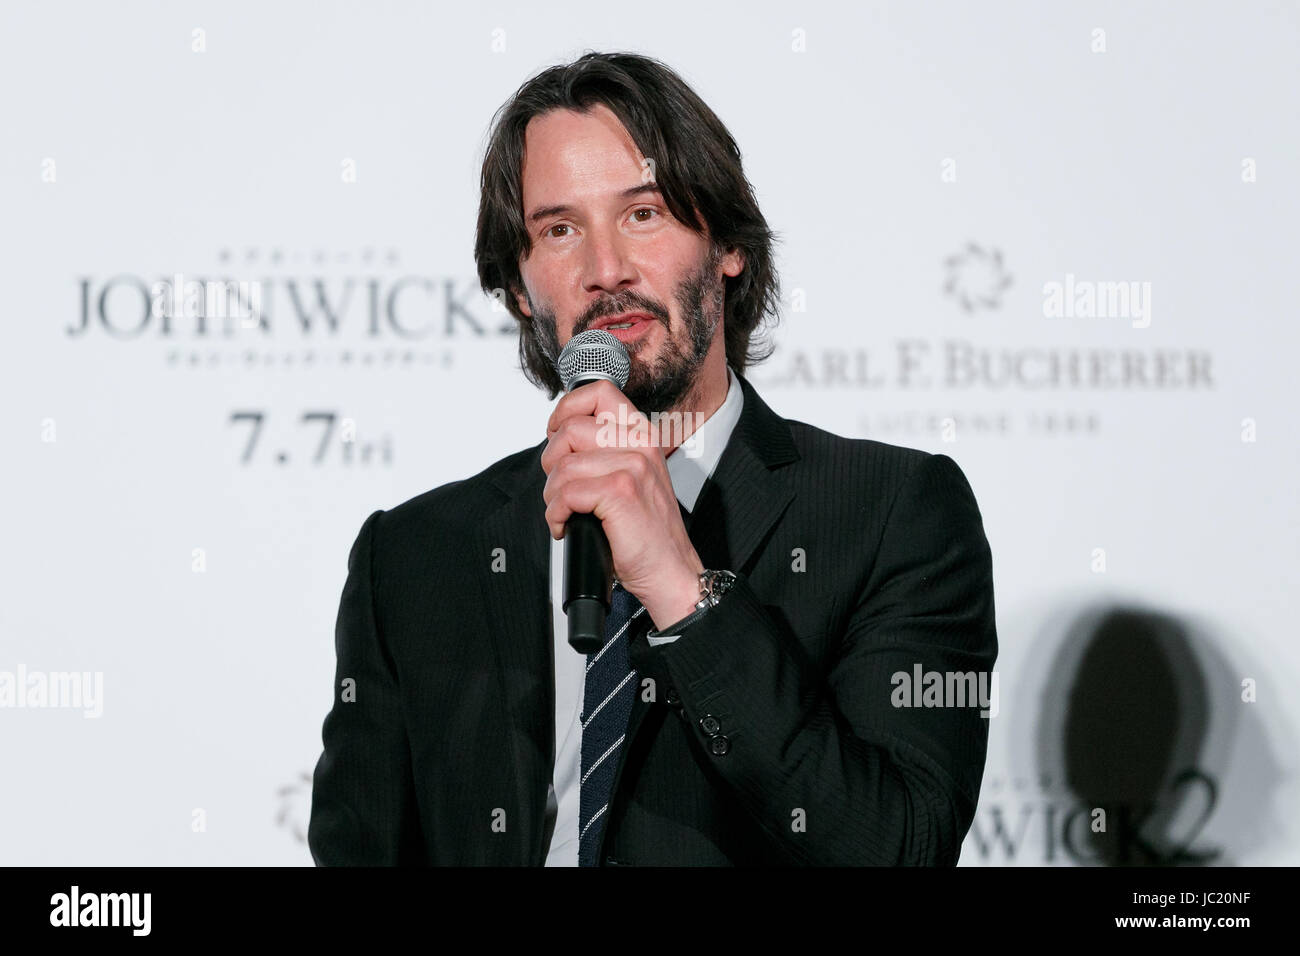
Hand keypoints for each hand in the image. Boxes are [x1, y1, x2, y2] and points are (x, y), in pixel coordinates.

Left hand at [541, 379, 703, 630]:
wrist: (671, 570)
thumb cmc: (646, 531)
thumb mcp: (634, 477)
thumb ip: (606, 451)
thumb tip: (560, 438)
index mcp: (643, 434)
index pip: (598, 392)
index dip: (566, 409)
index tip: (556, 433)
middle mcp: (640, 444)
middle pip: (570, 429)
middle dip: (552, 462)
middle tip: (561, 488)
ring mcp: (632, 466)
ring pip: (563, 465)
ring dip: (553, 495)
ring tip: (565, 512)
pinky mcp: (620, 492)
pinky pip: (566, 493)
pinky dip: (556, 515)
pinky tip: (567, 526)